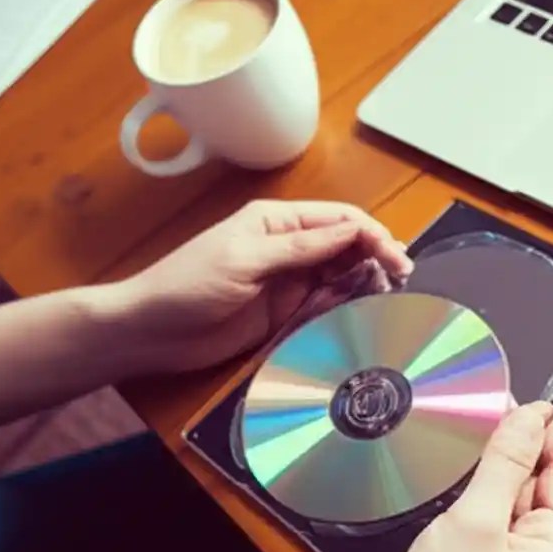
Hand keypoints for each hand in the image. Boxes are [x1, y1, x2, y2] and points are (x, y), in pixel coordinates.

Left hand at [100, 200, 411, 374]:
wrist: (151, 331)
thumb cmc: (187, 285)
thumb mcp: (246, 259)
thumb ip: (302, 248)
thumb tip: (353, 232)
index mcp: (277, 223)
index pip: (339, 220)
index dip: (371, 234)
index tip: (394, 256)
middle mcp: (288, 248)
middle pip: (346, 246)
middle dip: (375, 257)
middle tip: (400, 277)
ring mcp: (288, 282)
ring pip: (341, 276)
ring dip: (364, 282)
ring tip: (386, 294)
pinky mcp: (284, 313)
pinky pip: (324, 305)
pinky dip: (344, 306)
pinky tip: (359, 309)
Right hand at [364, 402, 552, 551]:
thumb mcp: (476, 522)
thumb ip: (504, 465)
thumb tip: (528, 417)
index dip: (551, 430)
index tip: (529, 398)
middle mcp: (539, 551)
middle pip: (541, 480)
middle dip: (520, 443)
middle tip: (493, 407)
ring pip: (511, 495)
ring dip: (495, 466)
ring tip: (472, 436)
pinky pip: (487, 514)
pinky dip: (474, 491)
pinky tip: (455, 478)